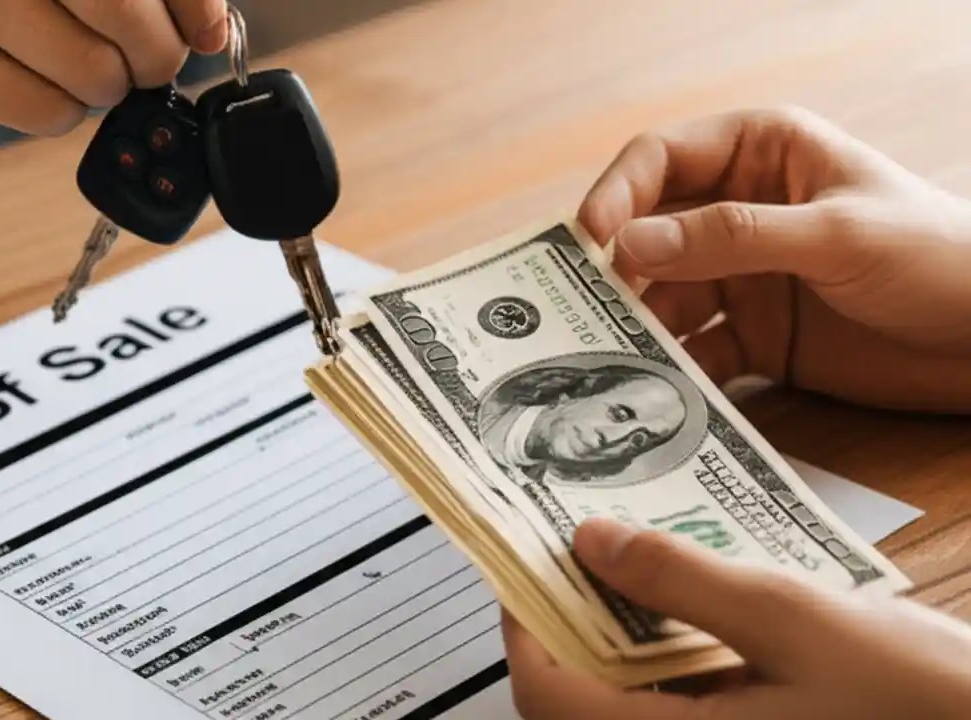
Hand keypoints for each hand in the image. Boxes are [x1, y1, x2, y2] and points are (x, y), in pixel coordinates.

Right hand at [0, 0, 228, 134]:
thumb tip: (211, 29)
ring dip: (105, 89)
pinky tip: (38, 87)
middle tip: (147, 64)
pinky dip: (61, 113)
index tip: (206, 31)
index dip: (191, 0)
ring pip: (88, 71)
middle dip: (154, 54)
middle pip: (119, 7)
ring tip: (84, 72)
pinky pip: (43, 110)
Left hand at [502, 518, 970, 719]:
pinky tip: (685, 613)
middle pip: (578, 704)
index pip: (547, 696)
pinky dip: (663, 665)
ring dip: (614, 642)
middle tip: (576, 551)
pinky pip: (677, 713)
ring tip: (625, 567)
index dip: (521, 625)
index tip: (521, 565)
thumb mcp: (793, 619)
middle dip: (568, 624)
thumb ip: (682, 582)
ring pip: (626, 708)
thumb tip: (592, 542)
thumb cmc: (923, 704)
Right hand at [578, 106, 970, 412]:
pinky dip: (673, 370)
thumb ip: (731, 237)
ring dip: (637, 327)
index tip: (589, 241)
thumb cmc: (938, 257)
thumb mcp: (836, 235)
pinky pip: (696, 350)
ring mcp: (744, 276)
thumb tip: (628, 245)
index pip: (661, 160)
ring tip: (608, 360)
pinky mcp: (754, 337)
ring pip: (664, 297)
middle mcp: (738, 212)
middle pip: (649, 233)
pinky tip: (656, 391)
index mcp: (760, 154)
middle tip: (582, 311)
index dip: (616, 194)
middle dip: (614, 270)